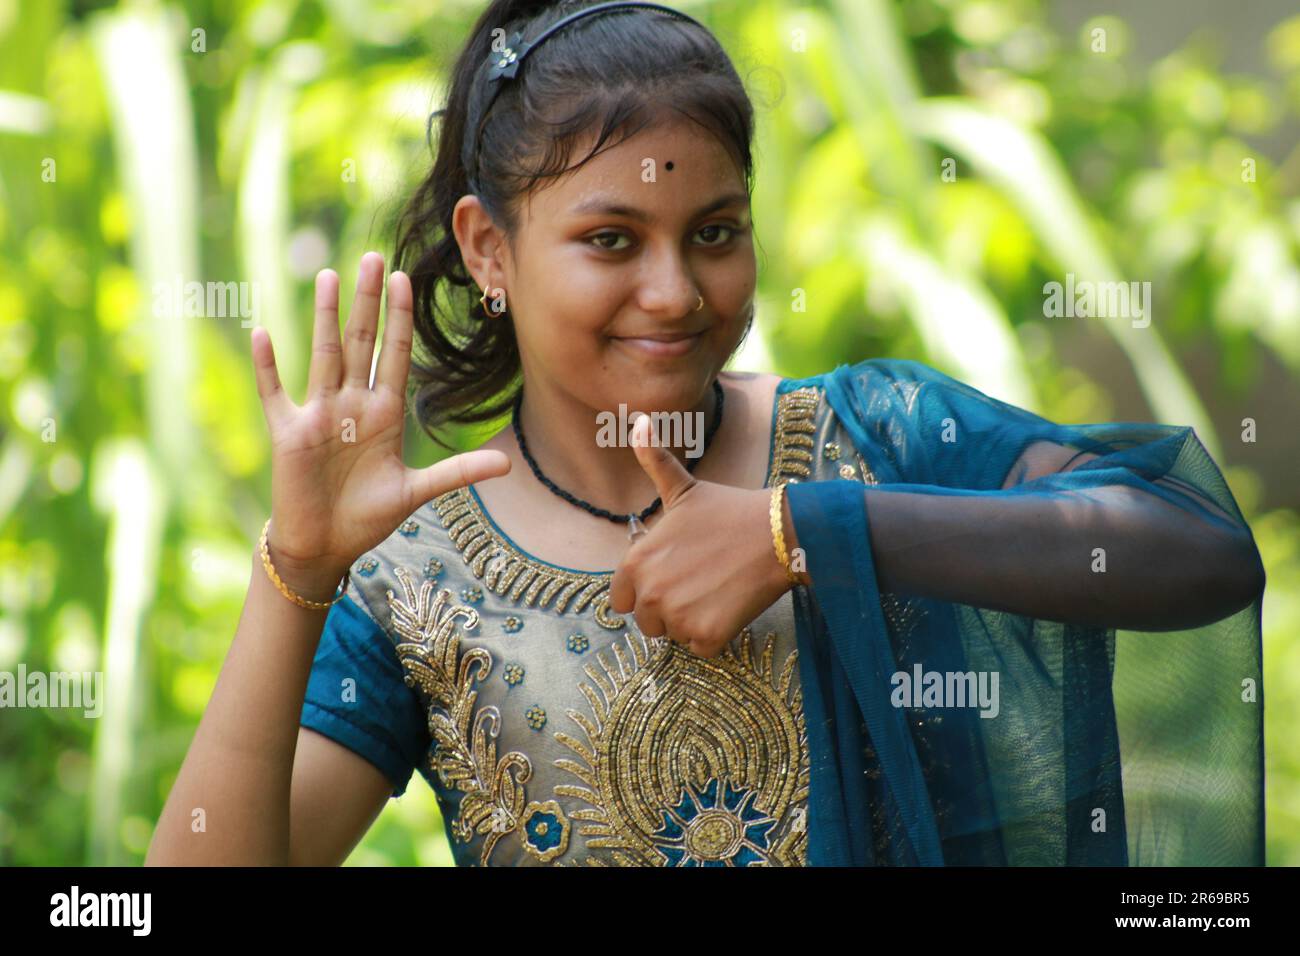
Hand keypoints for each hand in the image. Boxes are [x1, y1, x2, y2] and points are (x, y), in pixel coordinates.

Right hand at [250, 252, 509, 600]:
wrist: (326, 546)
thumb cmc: (367, 516)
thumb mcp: (416, 491)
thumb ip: (457, 472)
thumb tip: (506, 464)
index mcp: (384, 413)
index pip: (395, 355)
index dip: (400, 319)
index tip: (404, 280)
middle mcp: (352, 404)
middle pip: (360, 342)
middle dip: (367, 302)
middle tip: (372, 257)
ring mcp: (320, 414)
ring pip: (323, 354)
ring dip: (324, 317)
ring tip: (328, 277)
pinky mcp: (289, 433)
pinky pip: (275, 393)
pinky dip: (268, 367)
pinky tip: (261, 333)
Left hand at [608, 415, 793, 657]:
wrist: (778, 534)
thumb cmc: (729, 510)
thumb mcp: (684, 489)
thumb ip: (654, 462)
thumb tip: (638, 421)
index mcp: (634, 562)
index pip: (620, 600)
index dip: (646, 590)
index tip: (674, 576)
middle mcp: (648, 592)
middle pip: (647, 622)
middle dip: (670, 609)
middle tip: (701, 582)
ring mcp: (676, 616)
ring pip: (674, 635)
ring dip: (692, 621)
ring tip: (716, 590)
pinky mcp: (705, 636)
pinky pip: (700, 647)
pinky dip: (716, 634)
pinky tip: (731, 605)